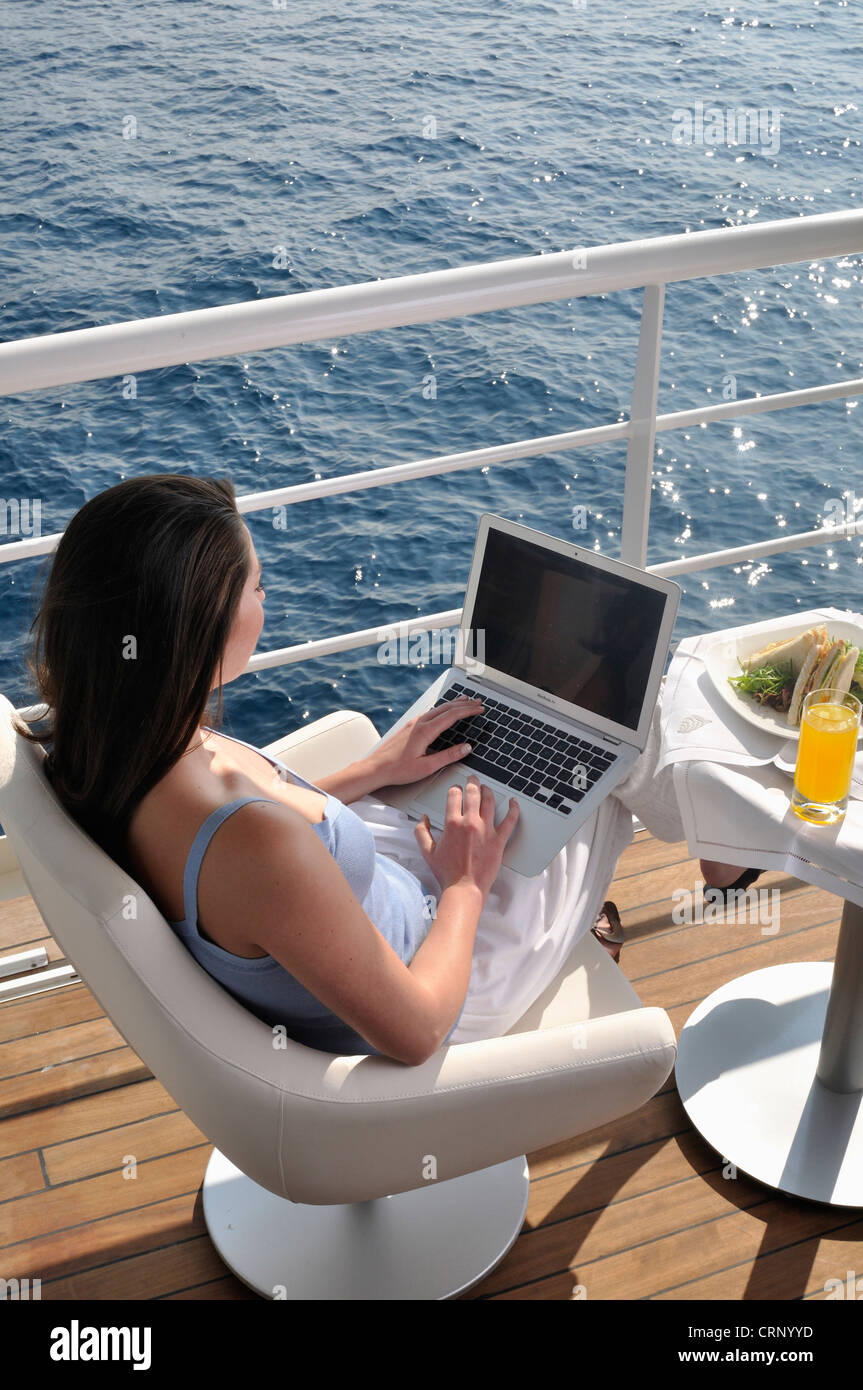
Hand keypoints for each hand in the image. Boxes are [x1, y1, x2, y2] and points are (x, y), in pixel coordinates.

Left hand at [369, 695, 485, 787]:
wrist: (374, 768)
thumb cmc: (397, 769)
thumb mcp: (426, 767)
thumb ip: (448, 756)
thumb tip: (466, 748)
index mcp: (425, 731)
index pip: (452, 715)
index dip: (469, 711)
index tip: (480, 709)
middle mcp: (419, 723)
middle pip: (446, 708)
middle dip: (464, 703)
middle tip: (478, 702)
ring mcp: (413, 723)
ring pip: (437, 708)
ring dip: (453, 704)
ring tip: (464, 701)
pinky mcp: (408, 726)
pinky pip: (429, 712)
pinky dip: (442, 709)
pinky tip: (443, 711)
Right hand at [414, 774, 519, 899]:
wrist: (464, 888)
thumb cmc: (447, 872)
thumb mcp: (427, 851)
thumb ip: (422, 832)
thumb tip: (423, 819)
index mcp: (452, 823)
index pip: (454, 796)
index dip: (455, 789)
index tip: (456, 789)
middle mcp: (470, 823)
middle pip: (473, 793)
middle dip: (472, 783)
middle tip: (473, 779)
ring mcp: (487, 830)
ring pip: (490, 801)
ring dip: (488, 791)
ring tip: (487, 788)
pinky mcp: (499, 840)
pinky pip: (510, 820)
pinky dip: (514, 809)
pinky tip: (514, 802)